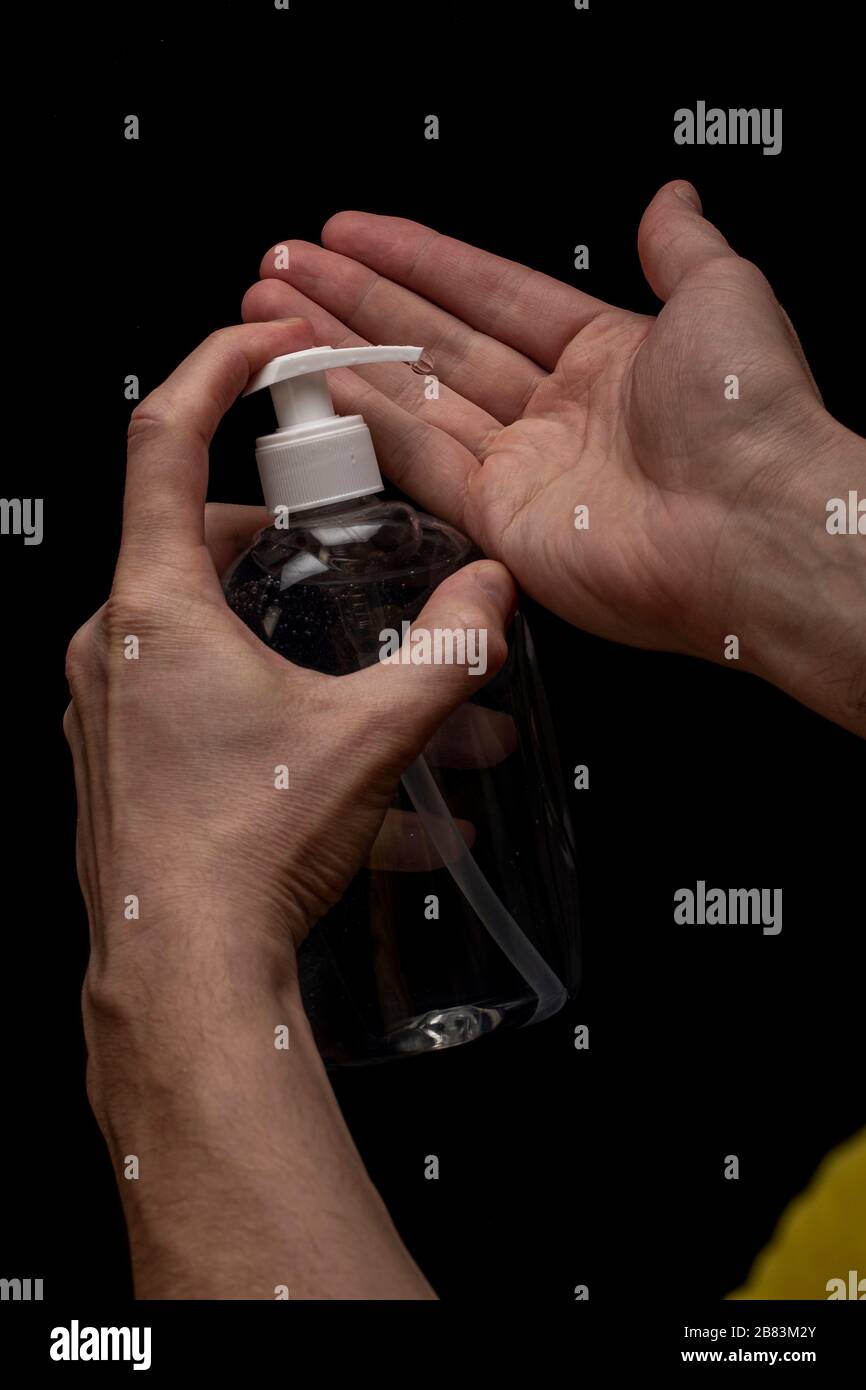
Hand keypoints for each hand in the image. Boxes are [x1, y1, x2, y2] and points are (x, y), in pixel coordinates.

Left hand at [64, 319, 514, 1298]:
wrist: (184, 978)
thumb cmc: (249, 847)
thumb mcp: (370, 734)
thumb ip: (447, 652)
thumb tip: (494, 590)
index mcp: (154, 606)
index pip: (161, 437)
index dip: (217, 370)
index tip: (268, 343)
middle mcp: (115, 647)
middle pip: (195, 541)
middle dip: (286, 542)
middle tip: (351, 551)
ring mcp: (111, 712)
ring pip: (212, 638)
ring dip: (300, 650)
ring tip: (397, 701)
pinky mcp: (127, 768)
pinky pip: (206, 712)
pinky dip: (278, 720)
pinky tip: (370, 791)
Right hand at [242, 182, 865, 733]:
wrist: (751, 526)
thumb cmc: (750, 412)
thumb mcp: (722, 293)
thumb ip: (681, 245)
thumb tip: (668, 198)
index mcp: (607, 355)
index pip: (490, 295)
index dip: (419, 260)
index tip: (355, 233)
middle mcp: (559, 414)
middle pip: (437, 343)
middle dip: (358, 302)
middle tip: (289, 267)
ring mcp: (526, 470)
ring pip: (414, 400)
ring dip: (343, 354)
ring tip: (277, 314)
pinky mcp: (503, 525)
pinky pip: (421, 462)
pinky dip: (367, 422)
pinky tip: (318, 379)